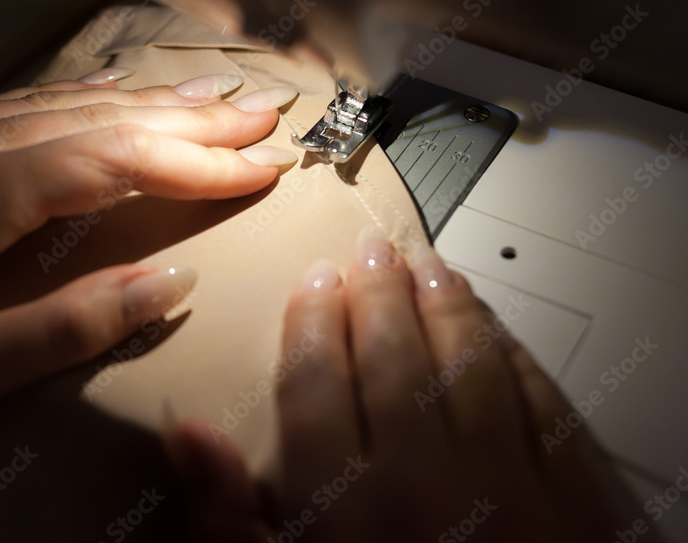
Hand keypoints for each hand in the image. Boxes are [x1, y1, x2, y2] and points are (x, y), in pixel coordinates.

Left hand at [0, 69, 298, 471]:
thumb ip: (73, 323)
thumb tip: (169, 283)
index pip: (115, 160)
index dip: (199, 162)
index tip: (267, 164)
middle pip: (99, 115)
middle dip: (190, 116)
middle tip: (264, 111)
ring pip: (61, 102)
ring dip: (143, 101)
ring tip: (211, 99)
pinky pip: (19, 107)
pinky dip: (82, 101)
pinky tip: (110, 96)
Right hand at [164, 227, 629, 541]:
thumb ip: (225, 521)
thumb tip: (187, 434)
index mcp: (349, 509)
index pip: (319, 382)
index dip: (313, 322)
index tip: (314, 281)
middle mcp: (430, 483)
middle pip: (395, 357)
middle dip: (377, 292)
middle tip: (367, 249)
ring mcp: (512, 490)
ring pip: (473, 365)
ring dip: (447, 305)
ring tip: (427, 264)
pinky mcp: (579, 509)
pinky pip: (545, 407)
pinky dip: (518, 359)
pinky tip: (499, 332)